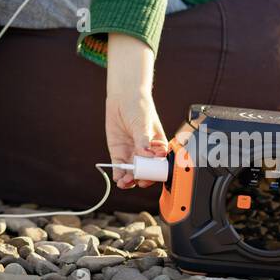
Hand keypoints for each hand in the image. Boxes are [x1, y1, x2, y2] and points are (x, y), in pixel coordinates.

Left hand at [103, 32, 169, 189]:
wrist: (122, 97)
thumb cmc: (139, 106)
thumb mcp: (143, 123)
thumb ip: (143, 140)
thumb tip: (147, 155)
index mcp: (158, 147)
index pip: (160, 165)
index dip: (156, 173)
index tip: (150, 175)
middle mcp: (146, 153)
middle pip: (146, 172)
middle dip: (142, 178)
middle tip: (136, 179)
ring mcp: (133, 154)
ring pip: (133, 173)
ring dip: (130, 180)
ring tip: (125, 182)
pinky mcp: (119, 153)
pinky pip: (120, 168)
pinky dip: (119, 175)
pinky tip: (118, 179)